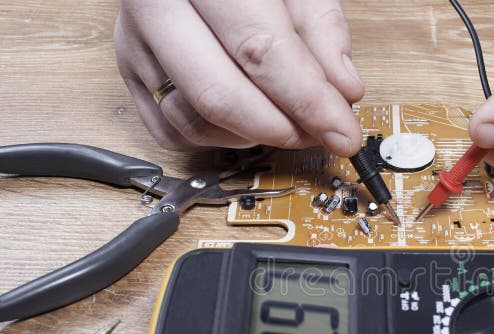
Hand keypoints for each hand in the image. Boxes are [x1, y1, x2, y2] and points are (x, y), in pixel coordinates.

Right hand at [114, 0, 363, 155]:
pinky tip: (246, 120)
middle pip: (217, 96)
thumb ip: (321, 29)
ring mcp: (135, 40)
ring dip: (251, 136)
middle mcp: (155, 5)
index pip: (259, 51)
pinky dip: (216, 139)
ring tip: (287, 118)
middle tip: (317, 134)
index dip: (307, 102)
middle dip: (279, 129)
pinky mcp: (129, 70)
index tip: (341, 132)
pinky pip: (170, 131)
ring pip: (193, 120)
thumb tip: (343, 90)